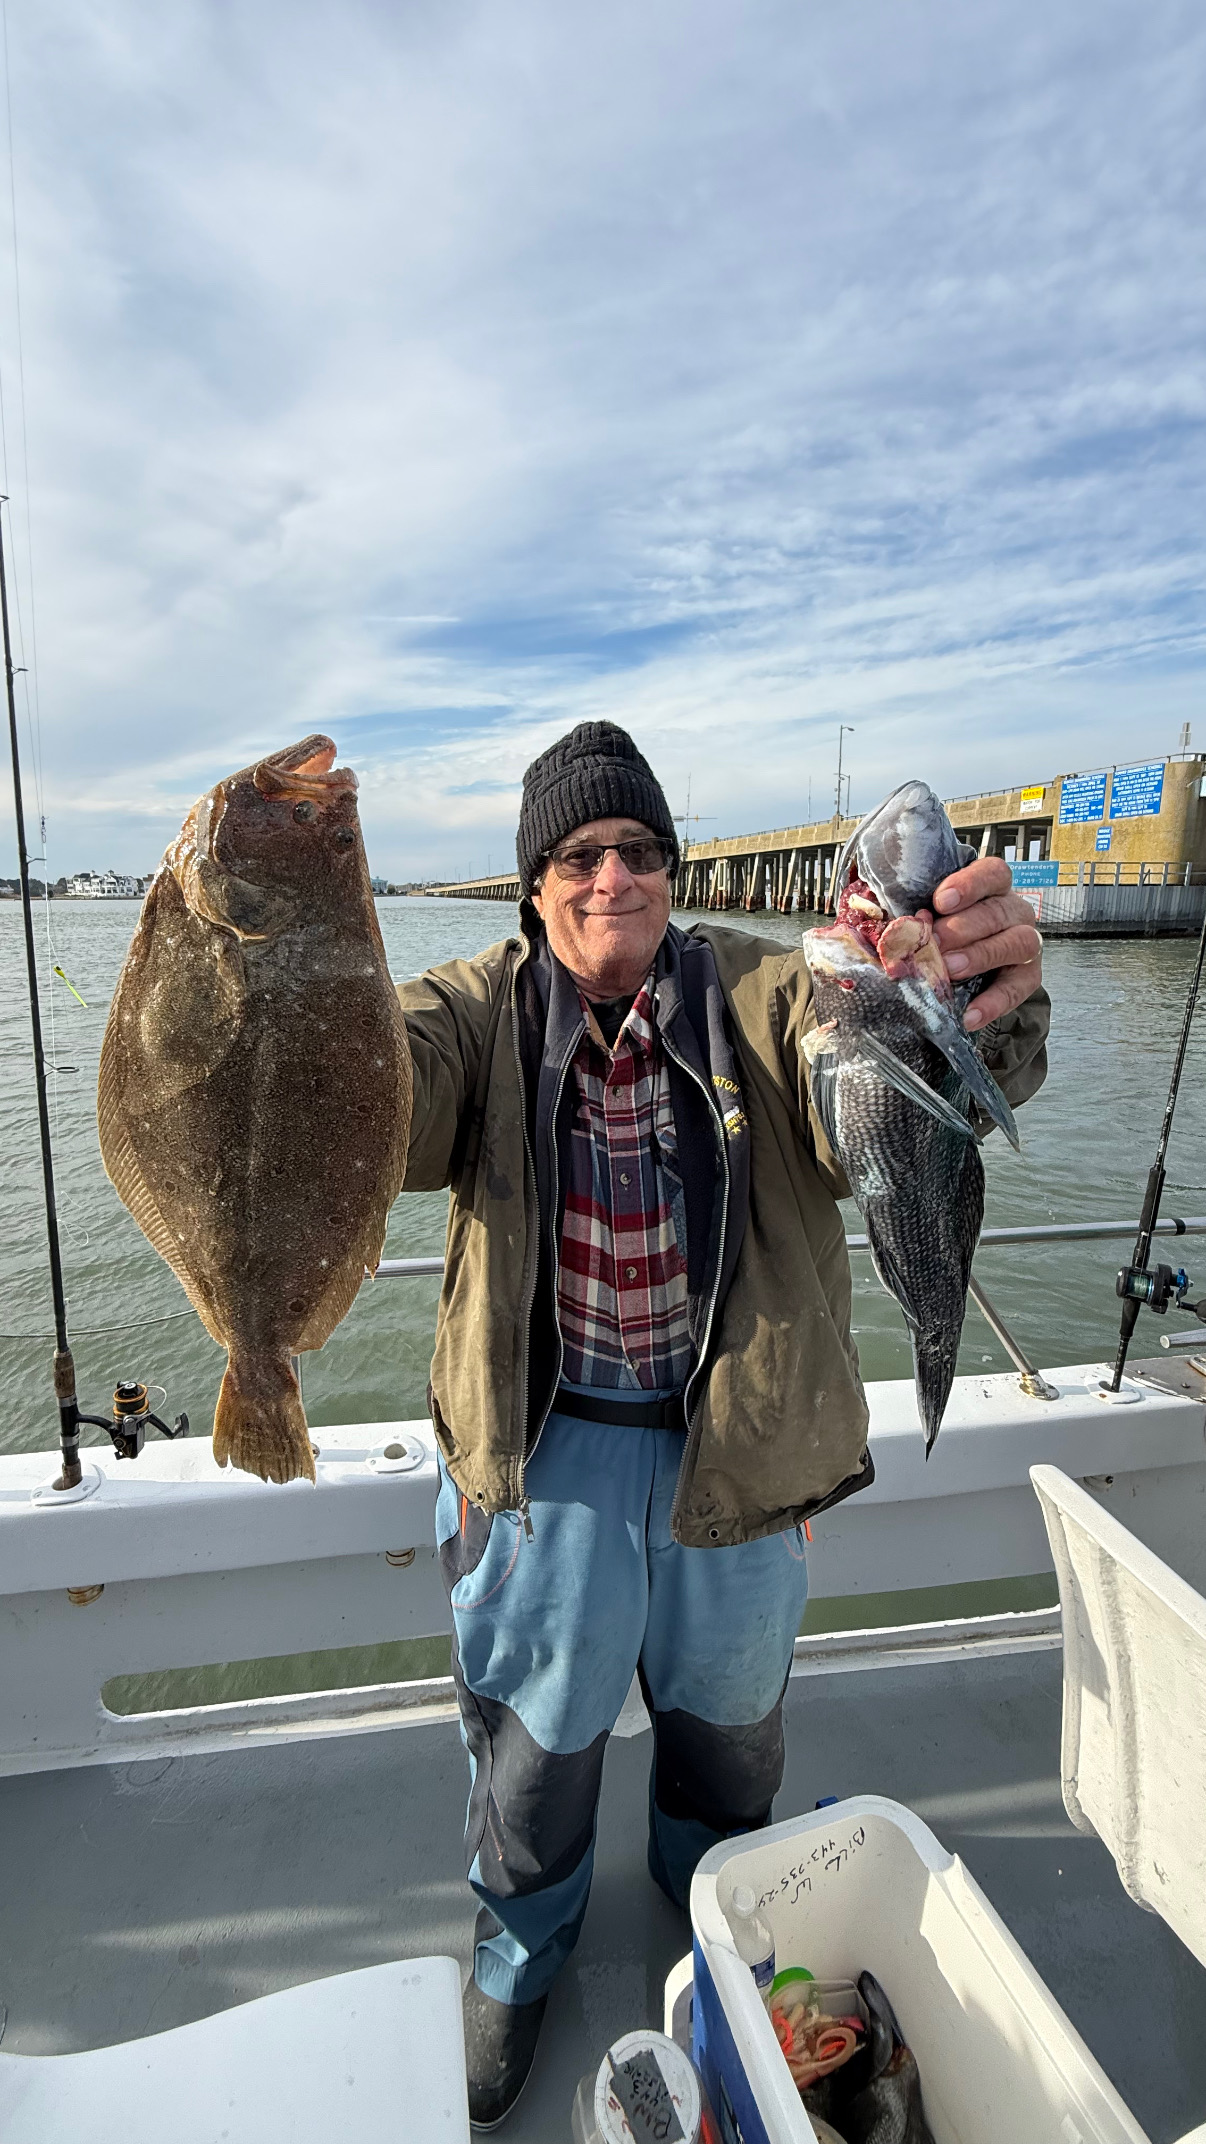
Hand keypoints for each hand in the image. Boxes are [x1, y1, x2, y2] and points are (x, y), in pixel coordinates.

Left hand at [930, 856, 1042, 1030]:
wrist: (966, 970)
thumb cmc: (942, 931)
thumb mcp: (926, 914)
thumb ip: (913, 912)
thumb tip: (884, 918)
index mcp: (991, 887)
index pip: (992, 873)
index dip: (969, 884)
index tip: (941, 901)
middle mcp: (1014, 911)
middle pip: (998, 911)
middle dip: (964, 927)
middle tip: (934, 943)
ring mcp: (1025, 942)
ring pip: (1018, 942)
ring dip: (981, 956)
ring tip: (950, 970)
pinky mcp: (1028, 976)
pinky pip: (1017, 988)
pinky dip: (993, 1003)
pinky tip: (969, 1015)